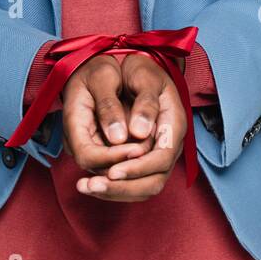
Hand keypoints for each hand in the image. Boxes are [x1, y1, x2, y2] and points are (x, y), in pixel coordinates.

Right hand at [61, 53, 153, 176]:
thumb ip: (110, 106)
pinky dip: (133, 162)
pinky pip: (116, 165)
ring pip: (110, 172)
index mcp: (72, 122)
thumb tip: (118, 137)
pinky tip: (149, 147)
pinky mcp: (101, 149)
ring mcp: (88, 147)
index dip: (114, 158)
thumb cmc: (98, 68)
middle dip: (127, 167)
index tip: (138, 149)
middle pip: (99, 171)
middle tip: (151, 150)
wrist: (94, 66)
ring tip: (152, 146)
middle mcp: (77, 141)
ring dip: (133, 166)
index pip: (88, 157)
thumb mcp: (103, 77)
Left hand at [68, 53, 187, 202]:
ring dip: (116, 192)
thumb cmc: (142, 69)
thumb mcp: (144, 77)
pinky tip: (90, 183)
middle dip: (124, 188)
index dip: (137, 169)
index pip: (161, 159)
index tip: (112, 170)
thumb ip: (145, 104)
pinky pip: (132, 182)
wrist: (139, 67)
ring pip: (143, 187)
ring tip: (86, 187)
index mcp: (174, 125)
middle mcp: (168, 145)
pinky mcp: (141, 159)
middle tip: (93, 185)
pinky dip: (113, 187)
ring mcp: (157, 154)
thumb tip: (139, 133)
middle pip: (154, 182)